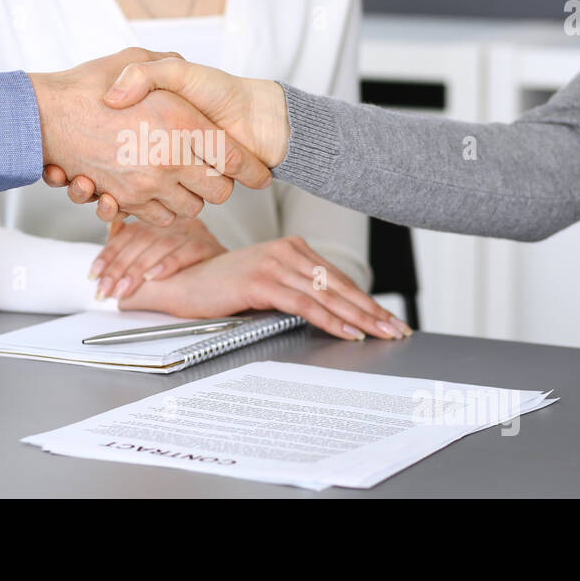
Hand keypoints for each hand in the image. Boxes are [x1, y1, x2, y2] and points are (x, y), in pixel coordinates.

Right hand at [30, 48, 272, 225]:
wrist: (43, 115)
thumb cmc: (88, 84)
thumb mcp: (137, 58)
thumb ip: (170, 66)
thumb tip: (188, 74)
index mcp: (182, 122)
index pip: (235, 158)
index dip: (254, 170)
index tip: (261, 174)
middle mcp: (169, 158)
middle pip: (218, 191)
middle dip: (221, 184)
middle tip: (216, 173)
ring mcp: (146, 183)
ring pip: (191, 208)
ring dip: (193, 198)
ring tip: (186, 181)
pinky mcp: (125, 199)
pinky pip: (160, 217)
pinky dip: (165, 209)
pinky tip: (160, 191)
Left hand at [91, 217, 226, 300]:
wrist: (242, 275)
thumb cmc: (199, 271)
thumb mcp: (163, 256)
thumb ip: (137, 242)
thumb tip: (111, 230)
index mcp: (164, 222)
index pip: (128, 234)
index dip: (109, 254)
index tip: (94, 275)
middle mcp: (178, 222)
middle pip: (140, 239)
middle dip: (118, 268)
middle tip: (106, 289)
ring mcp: (196, 232)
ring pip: (159, 246)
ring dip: (137, 271)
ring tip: (124, 289)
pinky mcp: (210, 246)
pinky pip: (186, 252)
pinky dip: (168, 265)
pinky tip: (154, 278)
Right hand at [118, 237, 412, 340]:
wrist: (182, 284)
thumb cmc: (221, 288)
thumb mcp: (266, 284)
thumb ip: (296, 290)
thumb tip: (333, 312)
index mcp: (291, 247)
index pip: (337, 277)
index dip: (366, 299)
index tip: (388, 318)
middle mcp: (286, 250)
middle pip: (339, 285)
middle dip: (372, 310)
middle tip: (397, 328)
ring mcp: (274, 264)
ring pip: (327, 294)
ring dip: (359, 317)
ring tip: (381, 333)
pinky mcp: (261, 281)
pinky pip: (304, 304)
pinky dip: (330, 320)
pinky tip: (347, 331)